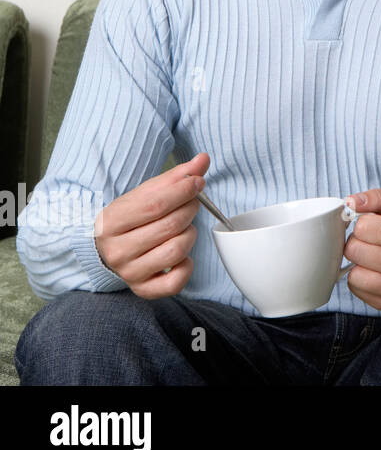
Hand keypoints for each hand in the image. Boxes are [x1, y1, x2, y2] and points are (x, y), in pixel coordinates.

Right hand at [93, 152, 207, 298]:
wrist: (107, 248)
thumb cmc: (132, 218)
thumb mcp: (146, 194)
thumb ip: (175, 177)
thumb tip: (203, 159)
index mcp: (111, 222)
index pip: (155, 204)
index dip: (182, 191)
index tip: (197, 182)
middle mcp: (116, 251)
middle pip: (169, 226)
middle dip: (189, 209)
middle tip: (191, 203)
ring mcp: (129, 273)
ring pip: (176, 250)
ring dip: (189, 234)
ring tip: (184, 227)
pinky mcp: (142, 289)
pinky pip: (175, 282)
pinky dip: (186, 266)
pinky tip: (183, 254)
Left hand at [341, 188, 380, 311]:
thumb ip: (379, 196)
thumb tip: (350, 202)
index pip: (363, 227)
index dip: (364, 222)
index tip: (375, 224)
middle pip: (354, 251)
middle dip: (358, 241)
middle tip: (373, 239)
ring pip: (353, 274)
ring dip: (358, 262)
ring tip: (374, 254)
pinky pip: (356, 290)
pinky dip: (361, 278)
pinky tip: (375, 270)